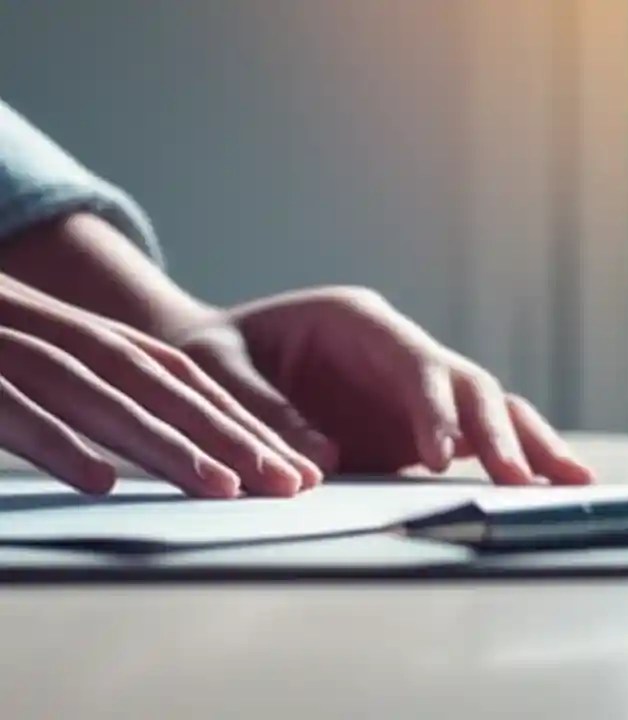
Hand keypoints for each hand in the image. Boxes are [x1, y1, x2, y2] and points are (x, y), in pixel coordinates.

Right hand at [0, 276, 319, 496]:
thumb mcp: (15, 361)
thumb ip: (71, 398)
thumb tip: (131, 452)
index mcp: (70, 330)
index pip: (170, 375)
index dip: (233, 418)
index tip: (289, 464)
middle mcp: (44, 327)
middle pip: (152, 382)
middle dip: (227, 433)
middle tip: (288, 483)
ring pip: (94, 391)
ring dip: (164, 440)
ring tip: (225, 487)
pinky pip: (8, 407)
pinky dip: (56, 442)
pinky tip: (101, 482)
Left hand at [170, 287, 594, 484]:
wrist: (211, 360)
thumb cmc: (211, 355)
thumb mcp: (217, 371)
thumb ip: (264, 412)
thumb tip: (322, 466)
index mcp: (358, 321)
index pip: (413, 361)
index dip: (434, 407)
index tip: (441, 456)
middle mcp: (400, 351)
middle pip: (469, 385)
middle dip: (499, 432)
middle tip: (521, 482)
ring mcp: (416, 390)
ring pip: (490, 409)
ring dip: (528, 445)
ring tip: (573, 483)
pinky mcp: (420, 426)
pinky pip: (476, 441)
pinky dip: (512, 462)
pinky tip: (545, 489)